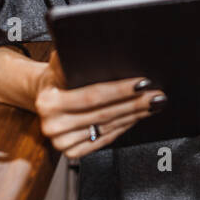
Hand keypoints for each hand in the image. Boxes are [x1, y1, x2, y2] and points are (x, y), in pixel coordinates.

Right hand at [32, 50, 165, 158]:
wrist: (44, 97)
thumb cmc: (56, 79)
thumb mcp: (58, 64)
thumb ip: (71, 58)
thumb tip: (95, 47)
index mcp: (48, 102)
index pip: (92, 96)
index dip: (120, 91)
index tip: (142, 83)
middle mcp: (53, 125)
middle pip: (103, 114)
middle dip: (134, 104)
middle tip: (156, 96)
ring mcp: (62, 142)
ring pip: (107, 128)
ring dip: (133, 116)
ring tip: (152, 105)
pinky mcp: (72, 152)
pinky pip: (104, 140)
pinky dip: (123, 128)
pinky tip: (135, 118)